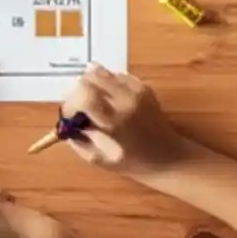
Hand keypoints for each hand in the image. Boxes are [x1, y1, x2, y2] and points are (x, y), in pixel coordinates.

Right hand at [61, 65, 188, 175]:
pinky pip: (118, 75)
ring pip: (103, 73)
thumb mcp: (103, 161)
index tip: (69, 115)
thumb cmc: (136, 164)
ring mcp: (137, 91)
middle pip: (90, 78)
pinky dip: (108, 82)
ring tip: (94, 102)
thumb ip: (81, 144)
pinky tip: (110, 98)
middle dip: (79, 91)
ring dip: (92, 84)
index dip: (70, 103)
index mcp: (114, 121)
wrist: (170, 157)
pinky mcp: (144, 88)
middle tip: (79, 108)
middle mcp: (125, 101)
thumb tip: (67, 129)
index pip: (84, 96)